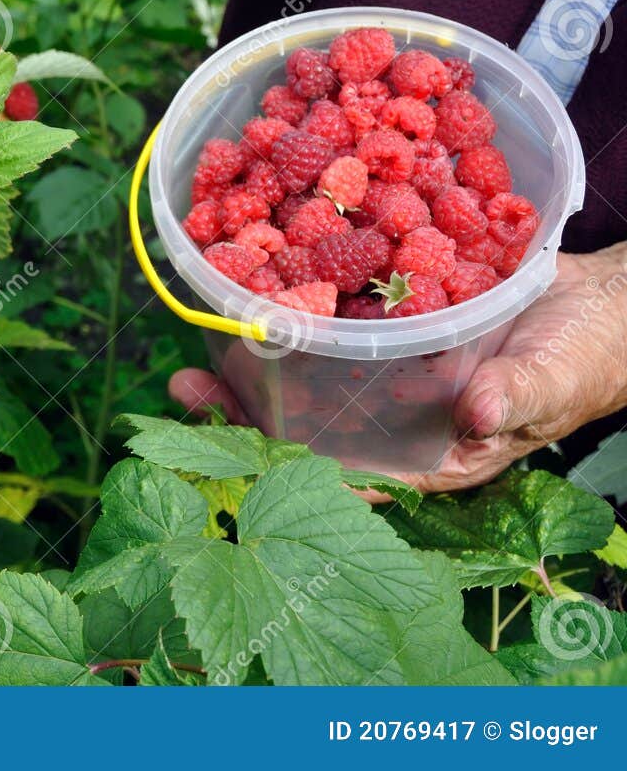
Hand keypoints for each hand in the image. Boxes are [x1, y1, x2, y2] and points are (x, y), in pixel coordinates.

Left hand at [168, 248, 626, 491]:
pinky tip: (241, 297)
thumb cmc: (584, 356)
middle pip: (309, 427)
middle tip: (186, 393)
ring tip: (190, 361)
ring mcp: (389, 373)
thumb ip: (515, 396)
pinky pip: (330, 326)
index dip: (293, 469)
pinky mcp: (389, 326)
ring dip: (251, 370)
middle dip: (247, 416)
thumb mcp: (555, 377)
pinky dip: (288, 314)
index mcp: (435, 451)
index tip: (239, 456)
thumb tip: (475, 413)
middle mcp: (399, 417)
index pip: (353, 474)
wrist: (599, 303)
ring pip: (306, 379)